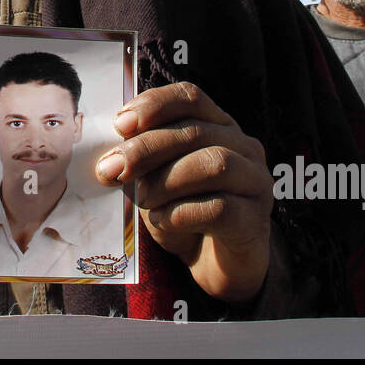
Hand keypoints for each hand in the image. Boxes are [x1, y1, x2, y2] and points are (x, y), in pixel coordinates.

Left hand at [95, 82, 272, 301]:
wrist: (216, 266)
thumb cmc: (183, 215)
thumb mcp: (157, 181)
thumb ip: (140, 162)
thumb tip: (108, 157)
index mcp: (218, 126)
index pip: (190, 98)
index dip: (155, 104)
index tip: (120, 124)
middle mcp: (244, 147)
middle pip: (196, 132)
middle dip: (146, 148)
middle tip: (112, 169)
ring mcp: (256, 182)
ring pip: (214, 164)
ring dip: (166, 181)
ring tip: (143, 200)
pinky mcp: (256, 219)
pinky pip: (221, 208)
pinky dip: (182, 213)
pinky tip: (163, 221)